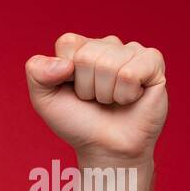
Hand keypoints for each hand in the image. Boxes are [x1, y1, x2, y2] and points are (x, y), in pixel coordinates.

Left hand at [26, 33, 167, 162]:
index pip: (68, 42)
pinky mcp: (153, 63)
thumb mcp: (44, 99)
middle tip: (95, 99)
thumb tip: (65, 63)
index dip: (65, 72)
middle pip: (87, 56)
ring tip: (111, 100)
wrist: (105, 148)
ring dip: (105, 93)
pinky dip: (125, 94)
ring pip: (108, 65)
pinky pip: (130, 73)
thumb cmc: (77, 123)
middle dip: (86, 87)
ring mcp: (132, 51)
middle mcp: (108, 45)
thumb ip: (36, 72)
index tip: (72, 89)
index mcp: (82, 48)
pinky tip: (130, 98)